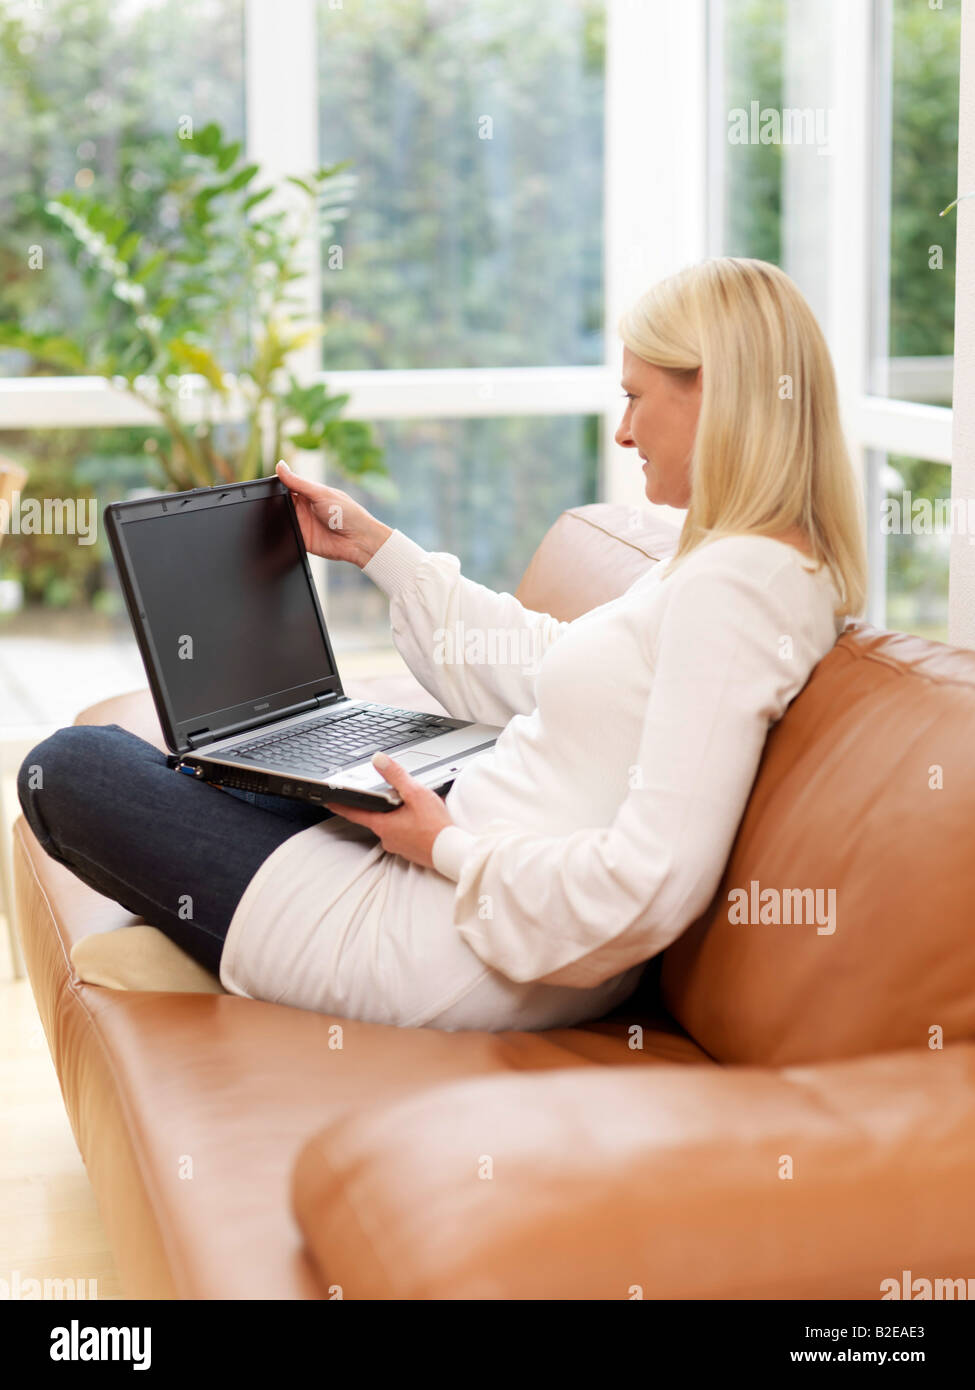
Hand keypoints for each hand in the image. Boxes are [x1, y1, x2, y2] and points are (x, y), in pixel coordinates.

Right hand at [276, 459, 391, 567]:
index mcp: (309, 493)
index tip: (266, 483)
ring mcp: (302, 523)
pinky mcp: (301, 539)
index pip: (286, 485)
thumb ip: (299, 482)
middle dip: (274, 501)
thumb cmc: (347, 513)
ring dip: (277, 518)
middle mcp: (304, 507)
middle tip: (272, 501)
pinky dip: (282, 533)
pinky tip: (282, 530)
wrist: (358, 541)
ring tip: (279, 516)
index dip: (276, 483)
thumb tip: (280, 465)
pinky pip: (286, 536)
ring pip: (281, 518)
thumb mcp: (321, 493)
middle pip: (281, 502)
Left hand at [324, 753, 454, 868]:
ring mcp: (398, 846)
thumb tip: (378, 760)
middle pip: (375, 818)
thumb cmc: (436, 826)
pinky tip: (419, 821)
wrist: (452, 852)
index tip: (327, 801)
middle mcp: (386, 838)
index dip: (339, 805)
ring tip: (410, 807)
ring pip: (390, 826)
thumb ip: (396, 775)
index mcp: (383, 824)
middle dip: (379, 806)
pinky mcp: (410, 850)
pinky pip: (402, 834)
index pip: (354, 813)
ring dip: (395, 816)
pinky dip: (406, 826)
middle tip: (387, 795)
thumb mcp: (415, 793)